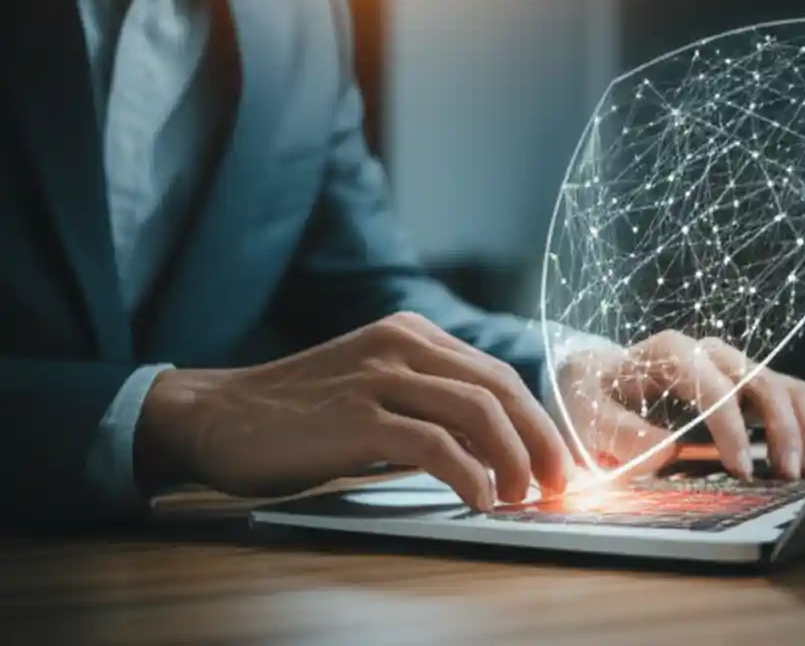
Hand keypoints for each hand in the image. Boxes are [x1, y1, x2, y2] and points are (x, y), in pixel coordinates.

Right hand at [135, 312, 572, 510]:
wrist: (218, 416)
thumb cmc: (299, 413)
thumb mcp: (374, 387)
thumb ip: (428, 401)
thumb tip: (494, 445)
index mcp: (411, 333)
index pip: (497, 374)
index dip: (536, 420)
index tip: (556, 459)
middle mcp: (401, 344)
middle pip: (499, 388)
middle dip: (539, 440)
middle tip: (557, 483)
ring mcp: (378, 377)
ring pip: (476, 411)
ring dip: (513, 459)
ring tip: (523, 497)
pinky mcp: (356, 416)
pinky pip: (433, 444)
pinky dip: (468, 474)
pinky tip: (480, 499)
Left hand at [554, 330, 804, 480]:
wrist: (595, 381)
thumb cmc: (592, 399)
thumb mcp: (588, 417)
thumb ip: (622, 434)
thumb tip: (666, 452)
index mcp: (669, 353)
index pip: (712, 385)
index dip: (731, 427)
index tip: (742, 469)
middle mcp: (706, 352)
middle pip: (758, 379)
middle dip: (780, 428)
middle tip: (786, 476)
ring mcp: (729, 366)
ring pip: (782, 384)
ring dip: (802, 426)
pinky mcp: (744, 383)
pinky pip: (788, 393)